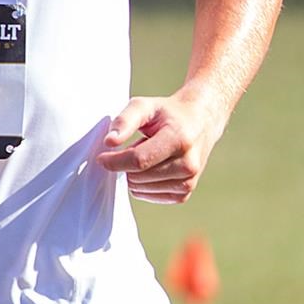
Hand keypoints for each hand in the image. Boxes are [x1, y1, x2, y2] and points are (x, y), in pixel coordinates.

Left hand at [94, 90, 227, 204]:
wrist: (201, 122)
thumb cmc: (168, 113)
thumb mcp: (145, 106)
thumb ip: (125, 121)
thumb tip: (108, 142)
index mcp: (179, 140)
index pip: (139, 160)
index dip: (114, 161)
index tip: (101, 157)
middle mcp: (188, 164)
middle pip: (137, 177)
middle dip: (126, 164)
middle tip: (137, 146)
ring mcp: (188, 181)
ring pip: (140, 189)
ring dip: (135, 174)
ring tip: (149, 154)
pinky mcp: (185, 193)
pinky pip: (149, 197)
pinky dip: (143, 184)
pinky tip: (153, 167)